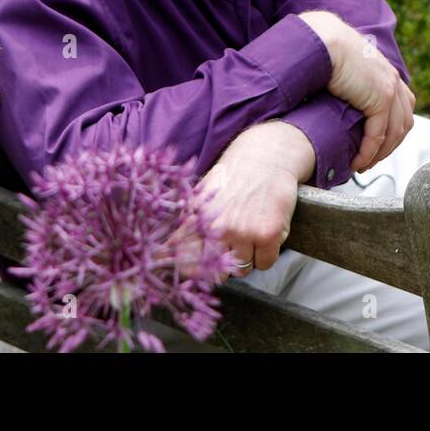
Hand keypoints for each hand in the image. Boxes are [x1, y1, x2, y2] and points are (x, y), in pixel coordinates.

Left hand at [186, 123, 306, 279]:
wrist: (266, 155)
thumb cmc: (233, 176)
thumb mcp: (202, 195)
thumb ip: (186, 224)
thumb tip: (161, 254)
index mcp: (198, 219)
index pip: (185, 259)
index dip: (189, 272)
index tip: (192, 275)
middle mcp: (218, 228)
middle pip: (216, 274)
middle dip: (223, 267)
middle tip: (231, 247)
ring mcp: (244, 232)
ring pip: (243, 269)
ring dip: (247, 257)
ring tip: (250, 233)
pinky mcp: (268, 234)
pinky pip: (265, 263)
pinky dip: (267, 254)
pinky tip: (266, 232)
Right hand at [297, 10, 415, 173]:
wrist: (323, 40)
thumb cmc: (325, 50)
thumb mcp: (345, 67)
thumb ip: (351, 81)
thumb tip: (339, 95)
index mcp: (387, 72)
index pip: (402, 108)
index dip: (392, 131)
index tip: (376, 146)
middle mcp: (394, 81)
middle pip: (403, 124)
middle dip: (389, 147)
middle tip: (370, 160)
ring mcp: (390, 90)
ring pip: (393, 134)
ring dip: (379, 154)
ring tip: (362, 166)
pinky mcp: (380, 99)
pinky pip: (378, 135)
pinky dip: (369, 152)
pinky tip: (357, 162)